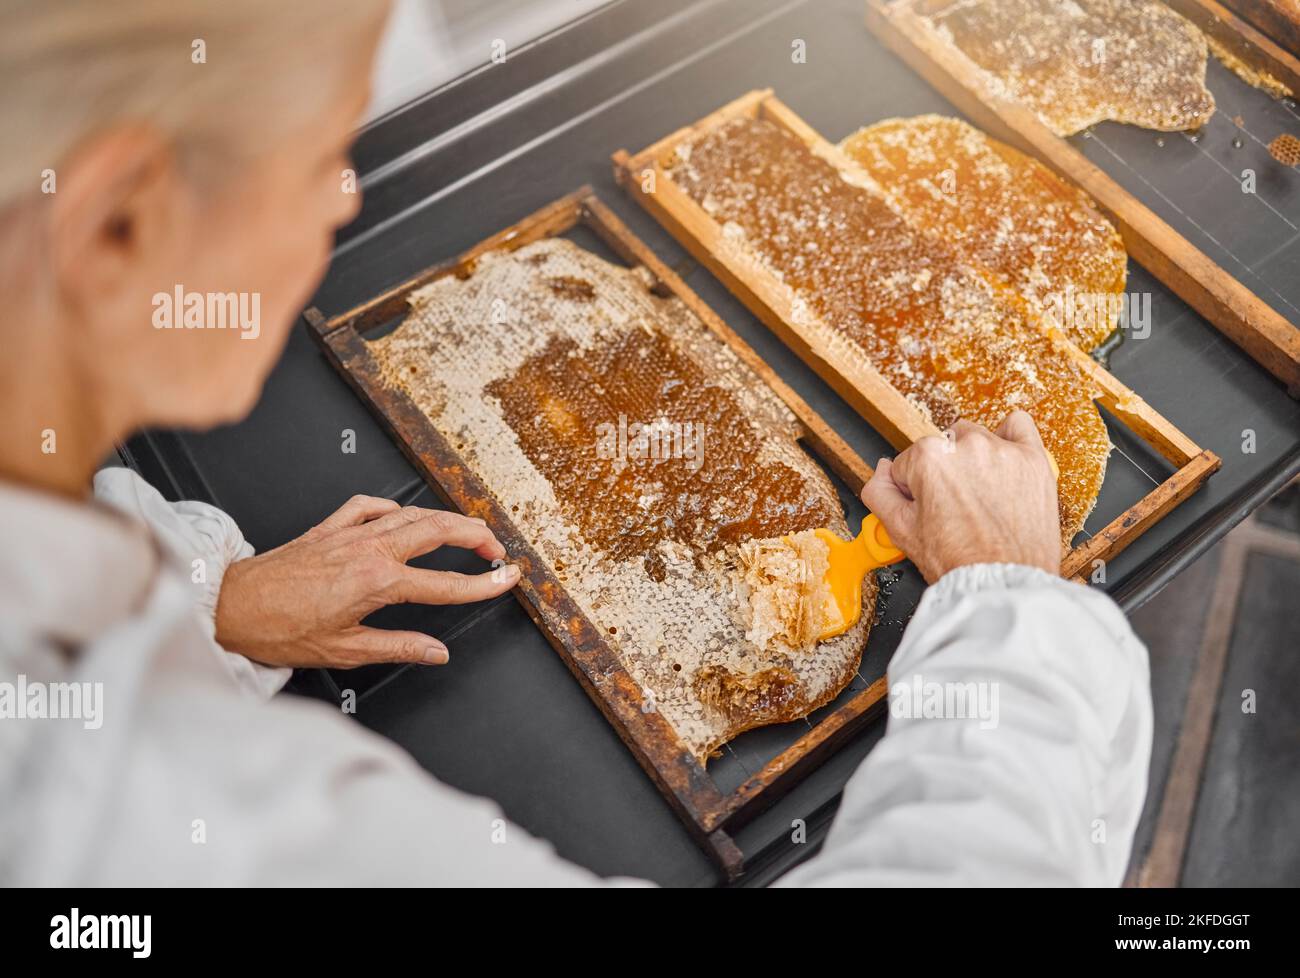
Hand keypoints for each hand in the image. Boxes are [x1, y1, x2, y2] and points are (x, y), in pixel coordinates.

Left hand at [214, 495, 519, 667]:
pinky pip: (370, 506)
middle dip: (475, 535)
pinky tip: (402, 515)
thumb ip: (398, 648)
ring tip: (466, 529)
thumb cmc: (279, 630)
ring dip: (445, 518)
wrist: (231, 606)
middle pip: (438, 529)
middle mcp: (369, 549)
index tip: (507, 578)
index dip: (483, 583)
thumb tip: (436, 652)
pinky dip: (394, 507)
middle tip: (496, 549)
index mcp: (378, 582)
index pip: (445, 583)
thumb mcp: (345, 651)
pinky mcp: (329, 527)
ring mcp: (349, 533)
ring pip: (411, 513)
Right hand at [861, 411, 1060, 583]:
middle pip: (941, 448)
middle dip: (943, 472)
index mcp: (929, 459)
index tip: (928, 508)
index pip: (908, 463)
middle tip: (954, 506)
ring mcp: (1002, 450)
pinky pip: (1018, 425)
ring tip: (980, 495)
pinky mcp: (1032, 458)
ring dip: (973, 459)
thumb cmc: (959, 561)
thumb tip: (882, 470)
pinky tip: (1003, 459)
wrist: (1003, 583)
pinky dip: (1009, 436)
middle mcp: (965, 446)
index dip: (914, 489)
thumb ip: (879, 492)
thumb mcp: (901, 532)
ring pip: (975, 439)